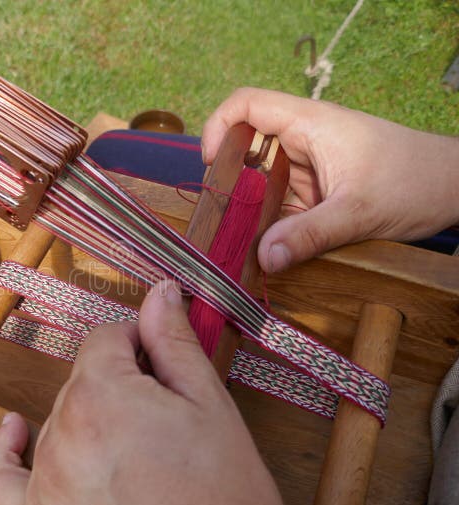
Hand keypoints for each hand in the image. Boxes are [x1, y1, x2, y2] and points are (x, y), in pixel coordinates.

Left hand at [0, 280, 291, 504]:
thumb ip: (174, 343)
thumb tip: (159, 292)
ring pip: (58, 421)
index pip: (104, 339)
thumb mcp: (211, 407)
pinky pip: (3, 478)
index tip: (158, 358)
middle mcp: (63, 434)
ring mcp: (46, 482)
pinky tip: (14, 428)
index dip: (136, 343)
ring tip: (139, 452)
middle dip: (118, 384)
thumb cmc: (227, 499)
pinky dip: (8, 450)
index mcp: (103, 396)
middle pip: (82, 380)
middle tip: (163, 417)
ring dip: (90, 421)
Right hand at [202, 88, 458, 272]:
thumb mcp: (359, 212)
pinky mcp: (316, 190)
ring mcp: (309, 166)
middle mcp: (303, 141)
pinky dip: (269, 222)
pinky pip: (280, 201)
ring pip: (261, 180)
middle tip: (220, 217)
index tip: (211, 164)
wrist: (456, 189)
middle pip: (247, 148)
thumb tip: (264, 259)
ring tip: (238, 239)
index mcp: (309, 125)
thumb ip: (310, 235)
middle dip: (229, 180)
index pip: (247, 105)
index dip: (219, 127)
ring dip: (249, 208)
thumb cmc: (415, 182)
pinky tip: (267, 245)